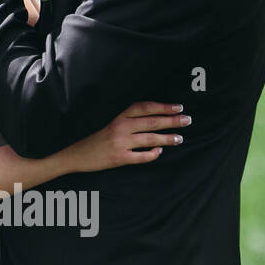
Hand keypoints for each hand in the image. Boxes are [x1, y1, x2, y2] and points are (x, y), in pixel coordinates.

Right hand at [63, 101, 190, 173]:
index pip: (144, 108)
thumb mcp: (112, 125)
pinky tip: (159, 151)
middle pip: (151, 121)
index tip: (178, 107)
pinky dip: (153, 153)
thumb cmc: (98, 140)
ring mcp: (120, 143)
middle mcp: (120, 127)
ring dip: (167, 138)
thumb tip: (157, 120)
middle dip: (172, 121)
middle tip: (187, 120)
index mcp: (119, 117)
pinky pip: (142, 156)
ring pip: (150, 139)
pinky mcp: (120, 158)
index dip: (163, 107)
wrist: (77, 155)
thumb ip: (131, 122)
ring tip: (180, 138)